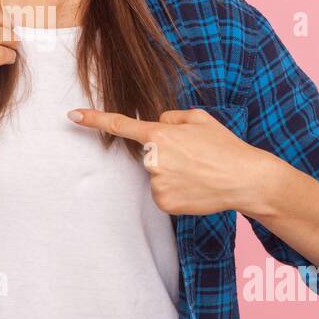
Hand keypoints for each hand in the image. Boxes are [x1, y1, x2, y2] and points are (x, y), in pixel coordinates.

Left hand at [66, 106, 276, 215]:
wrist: (246, 179)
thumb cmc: (224, 146)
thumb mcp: (198, 119)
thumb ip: (170, 118)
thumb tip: (156, 125)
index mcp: (160, 134)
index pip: (120, 125)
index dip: (94, 120)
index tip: (72, 115)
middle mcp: (153, 159)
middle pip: (147, 154)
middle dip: (165, 153)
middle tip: (194, 156)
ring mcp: (157, 183)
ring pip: (155, 175)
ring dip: (172, 173)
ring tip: (199, 172)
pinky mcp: (163, 203)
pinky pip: (161, 193)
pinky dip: (176, 190)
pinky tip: (195, 188)